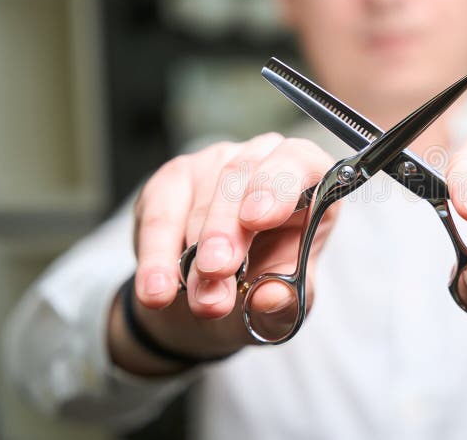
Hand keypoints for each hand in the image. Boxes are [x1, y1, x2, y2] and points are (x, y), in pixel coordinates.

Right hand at [110, 133, 337, 371]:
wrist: (210, 302)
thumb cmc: (261, 289)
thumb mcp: (282, 306)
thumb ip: (282, 303)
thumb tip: (269, 297)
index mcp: (309, 181)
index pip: (300, 162)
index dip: (278, 186)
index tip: (257, 219)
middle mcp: (263, 160)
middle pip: (243, 176)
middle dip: (226, 227)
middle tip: (217, 270)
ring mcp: (215, 165)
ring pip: (201, 196)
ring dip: (194, 252)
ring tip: (200, 298)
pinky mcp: (172, 181)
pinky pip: (160, 212)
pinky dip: (157, 254)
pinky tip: (158, 286)